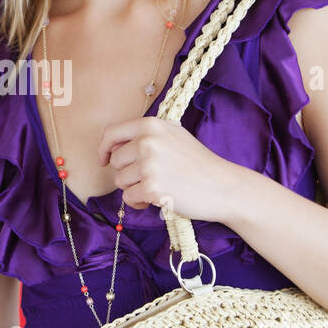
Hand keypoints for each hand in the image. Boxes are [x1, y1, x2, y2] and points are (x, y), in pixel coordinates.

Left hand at [98, 115, 243, 223]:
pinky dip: (140, 202)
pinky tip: (158, 199)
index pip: (111, 133)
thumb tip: (113, 145)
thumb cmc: (198, 163)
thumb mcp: (173, 135)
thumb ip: (145, 135)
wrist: (222, 186)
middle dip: (128, 172)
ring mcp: (149, 165)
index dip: (104, 148)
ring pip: (120, 180)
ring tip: (158, 187)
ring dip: (134, 188)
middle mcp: (147, 141)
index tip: (104, 160)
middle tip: (150, 177)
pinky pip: (129, 197)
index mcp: (151, 125)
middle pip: (115, 161)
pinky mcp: (151, 188)